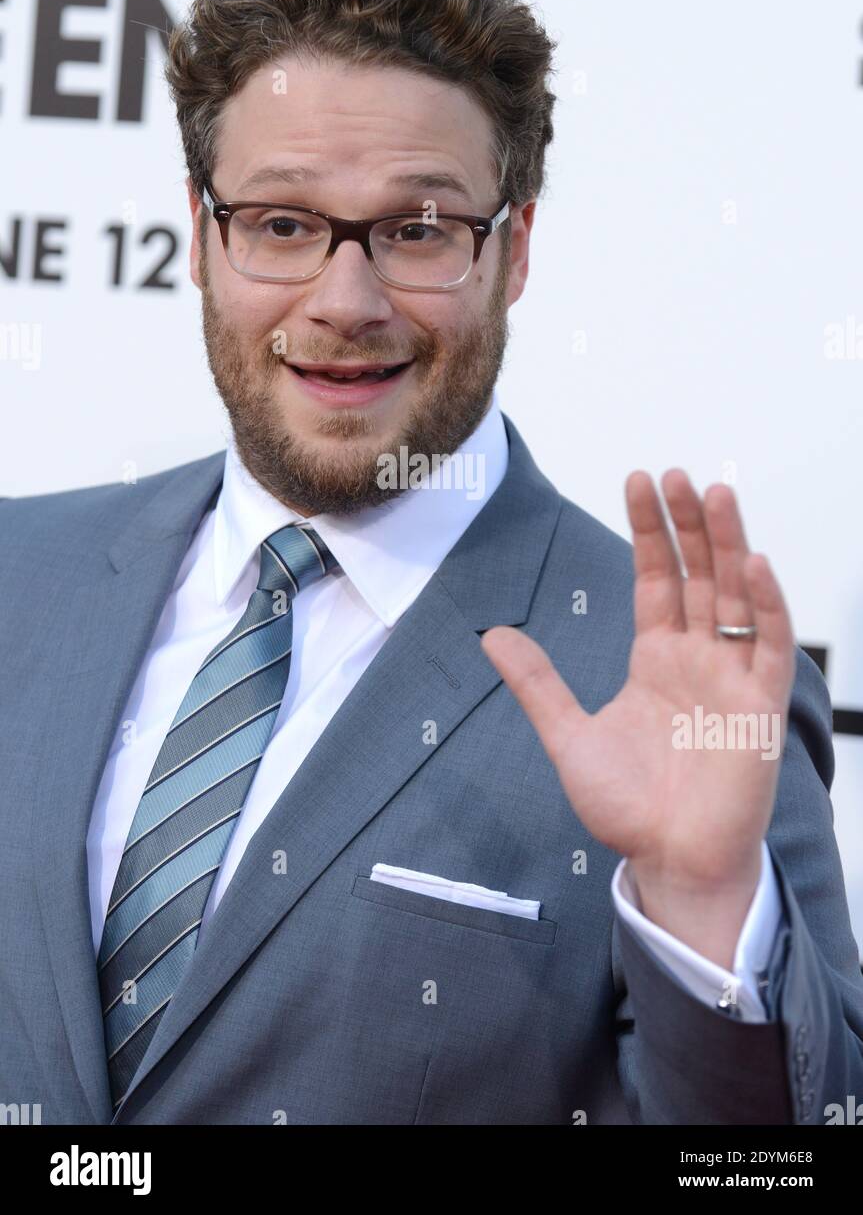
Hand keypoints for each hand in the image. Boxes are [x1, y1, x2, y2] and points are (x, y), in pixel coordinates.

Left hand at [481, 470, 795, 967]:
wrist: (670, 863)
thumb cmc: (628, 808)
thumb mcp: (570, 737)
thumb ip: (539, 684)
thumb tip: (492, 634)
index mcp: (655, 658)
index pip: (656, 578)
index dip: (649, 531)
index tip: (638, 481)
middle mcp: (696, 658)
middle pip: (697, 575)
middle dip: (688, 523)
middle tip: (675, 473)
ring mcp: (731, 678)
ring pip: (734, 596)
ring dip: (728, 544)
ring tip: (714, 492)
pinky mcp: (761, 706)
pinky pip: (768, 645)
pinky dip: (763, 604)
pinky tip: (750, 562)